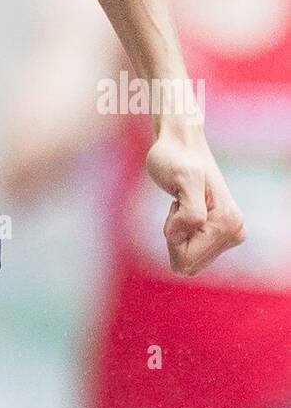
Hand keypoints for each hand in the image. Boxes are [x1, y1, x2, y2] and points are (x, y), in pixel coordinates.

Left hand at [145, 119, 245, 275]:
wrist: (181, 144)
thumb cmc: (176, 159)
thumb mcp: (184, 179)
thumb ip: (190, 212)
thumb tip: (180, 238)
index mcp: (228, 223)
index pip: (186, 259)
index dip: (172, 235)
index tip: (178, 205)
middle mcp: (235, 231)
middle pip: (189, 263)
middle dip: (175, 236)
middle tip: (179, 205)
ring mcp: (229, 233)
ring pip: (188, 259)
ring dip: (177, 232)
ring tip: (183, 204)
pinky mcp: (219, 233)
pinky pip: (189, 252)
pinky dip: (179, 231)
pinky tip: (186, 207)